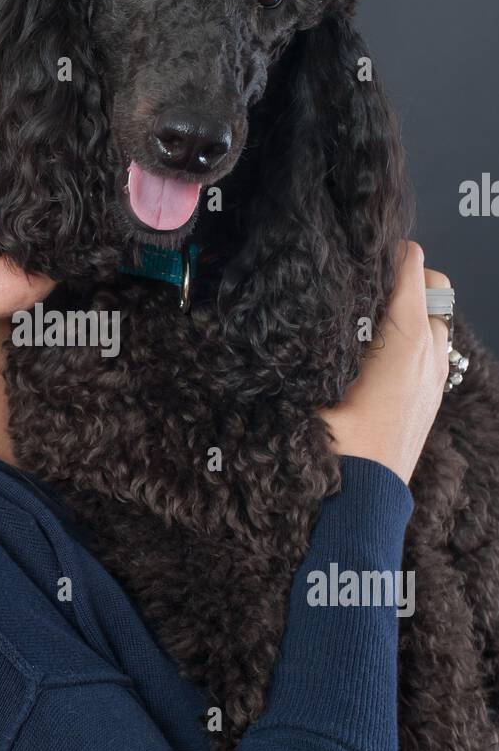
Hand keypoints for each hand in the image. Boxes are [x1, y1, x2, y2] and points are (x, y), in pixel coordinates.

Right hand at [319, 240, 450, 484]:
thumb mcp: (320, 377)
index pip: (410, 266)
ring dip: (413, 309)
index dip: (385, 253)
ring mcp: (436, 375)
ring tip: (374, 318)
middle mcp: (430, 351)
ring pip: (437, 318)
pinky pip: (435, 350)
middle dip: (406, 276)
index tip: (361, 254)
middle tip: (369, 284)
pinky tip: (381, 354)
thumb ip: (323, 335)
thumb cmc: (337, 441)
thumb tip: (313, 302)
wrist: (360, 497)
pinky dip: (416, 339)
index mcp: (406, 338)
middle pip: (434, 285)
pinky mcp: (433, 396)